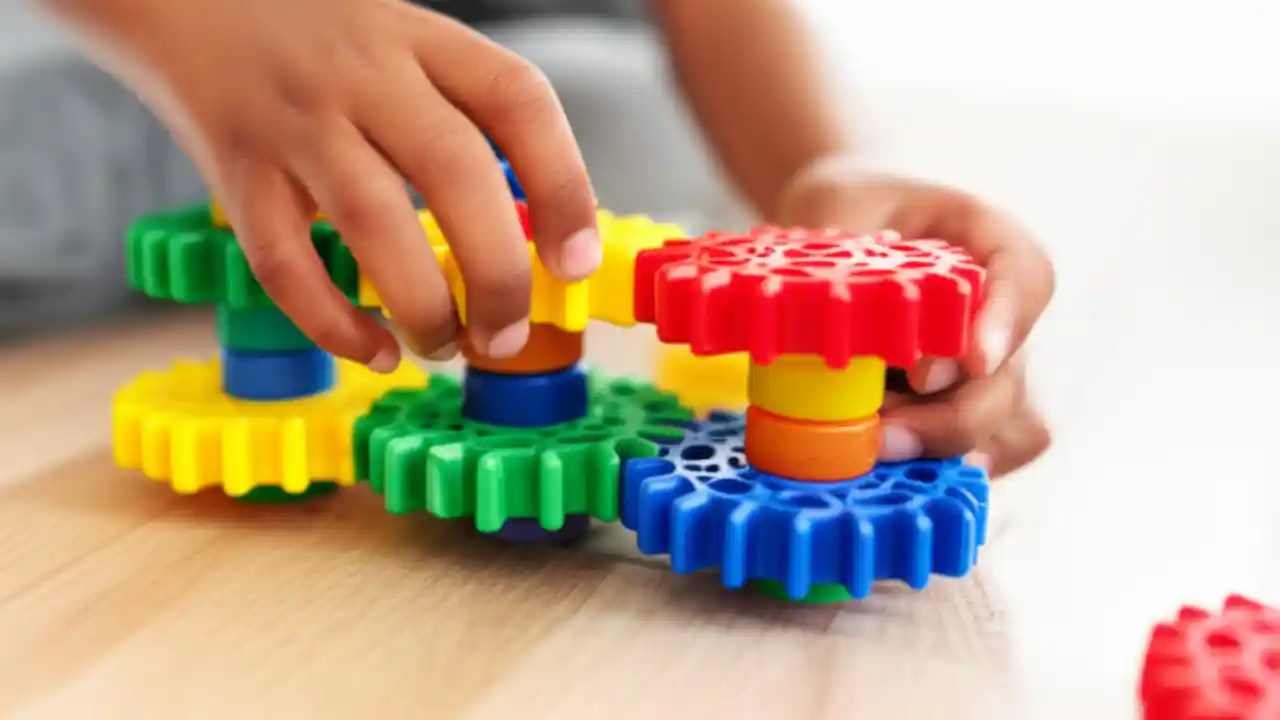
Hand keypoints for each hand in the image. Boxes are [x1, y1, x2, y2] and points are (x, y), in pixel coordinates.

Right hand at [53, 0, 599, 368]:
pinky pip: (283, 262)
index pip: (518, 101)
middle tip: (507, 336)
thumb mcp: (406, 47)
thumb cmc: (322, 42)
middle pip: (454, 170)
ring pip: (372, 220)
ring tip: (445, 347)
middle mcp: (364, 74)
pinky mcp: (235, 171)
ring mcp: (296, 121)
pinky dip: (333, 322)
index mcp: (424, 42)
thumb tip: (540, 239)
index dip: (564, 188)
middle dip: (497, 273)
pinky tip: (373, 352)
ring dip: (422, 305)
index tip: (575, 265)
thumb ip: (464, 120)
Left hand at [773, 157, 1054, 477]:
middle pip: (1010, 376)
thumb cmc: (844, 217)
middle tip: (886, 432)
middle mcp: (1001, 312)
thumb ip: (841, 265)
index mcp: (988, 241)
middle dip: (954, 417)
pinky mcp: (964, 409)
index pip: (1027, 276)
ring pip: (1005, 426)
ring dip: (944, 448)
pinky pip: (982, 453)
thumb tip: (833, 334)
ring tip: (877, 452)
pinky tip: (890, 476)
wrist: (838, 227)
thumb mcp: (836, 217)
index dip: (1007, 321)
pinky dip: (942, 470)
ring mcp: (991, 368)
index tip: (972, 358)